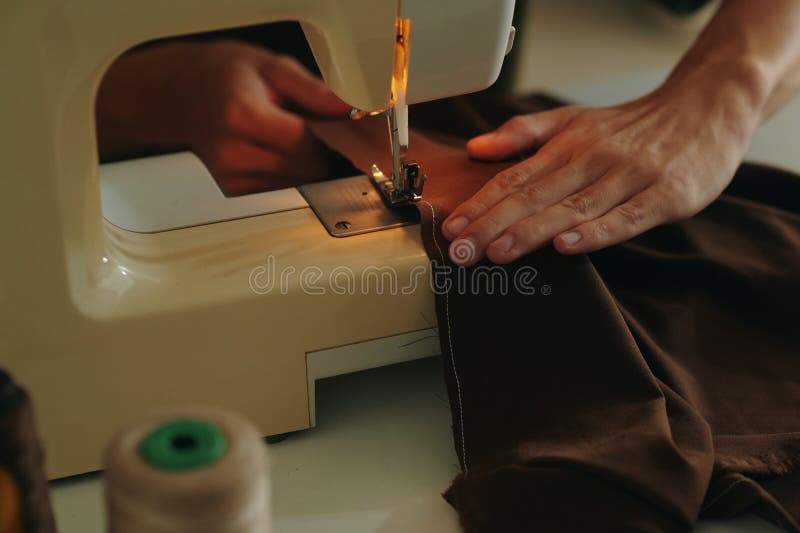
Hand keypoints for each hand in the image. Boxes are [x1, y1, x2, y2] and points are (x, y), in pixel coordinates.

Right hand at [97, 40, 349, 194]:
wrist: (180, 93)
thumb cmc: (224, 76)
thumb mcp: (273, 67)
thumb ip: (315, 91)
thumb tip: (349, 111)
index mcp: (243, 116)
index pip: (304, 142)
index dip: (325, 135)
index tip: (331, 124)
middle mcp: (233, 151)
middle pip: (303, 167)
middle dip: (318, 149)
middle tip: (310, 126)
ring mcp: (231, 175)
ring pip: (295, 182)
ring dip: (304, 163)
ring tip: (288, 134)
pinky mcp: (233, 189)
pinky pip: (279, 188)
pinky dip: (287, 172)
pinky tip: (275, 150)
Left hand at [442, 74, 761, 264]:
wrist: (705, 109)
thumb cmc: (630, 126)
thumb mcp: (573, 120)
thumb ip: (522, 135)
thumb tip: (475, 149)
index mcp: (567, 145)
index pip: (514, 178)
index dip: (481, 204)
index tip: (451, 228)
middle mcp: (593, 159)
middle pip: (535, 196)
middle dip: (493, 225)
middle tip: (462, 252)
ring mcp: (629, 177)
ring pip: (573, 209)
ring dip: (532, 232)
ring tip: (498, 253)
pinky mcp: (665, 196)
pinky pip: (625, 218)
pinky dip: (595, 233)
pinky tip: (567, 247)